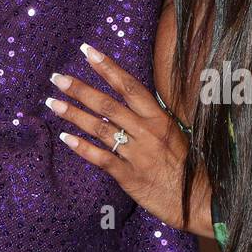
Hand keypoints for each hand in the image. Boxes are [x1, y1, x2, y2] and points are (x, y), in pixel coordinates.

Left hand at [46, 42, 214, 237]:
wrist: (199, 200)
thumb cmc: (186, 165)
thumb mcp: (174, 133)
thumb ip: (150, 116)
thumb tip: (127, 98)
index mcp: (159, 118)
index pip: (129, 86)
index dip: (107, 67)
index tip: (87, 51)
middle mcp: (146, 132)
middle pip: (108, 104)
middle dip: (80, 89)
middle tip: (58, 78)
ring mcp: (136, 154)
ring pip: (100, 128)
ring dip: (74, 114)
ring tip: (53, 103)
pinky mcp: (128, 176)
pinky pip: (101, 158)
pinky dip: (82, 148)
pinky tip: (65, 138)